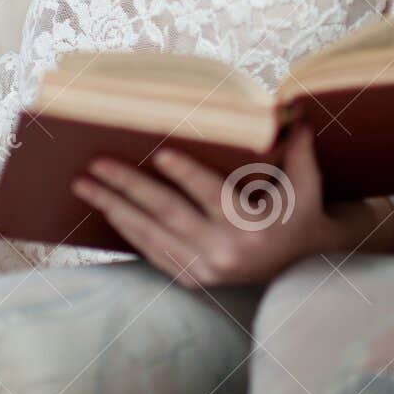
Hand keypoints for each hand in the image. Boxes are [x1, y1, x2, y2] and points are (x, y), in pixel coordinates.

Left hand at [71, 121, 341, 289]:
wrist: (302, 271)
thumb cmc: (302, 217)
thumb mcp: (308, 188)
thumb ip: (302, 153)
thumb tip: (299, 112)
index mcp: (252, 227)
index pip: (212, 195)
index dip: (185, 174)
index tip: (159, 154)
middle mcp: (225, 253)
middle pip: (168, 214)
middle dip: (127, 187)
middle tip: (95, 165)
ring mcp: (206, 270)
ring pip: (151, 236)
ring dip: (114, 209)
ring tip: (85, 186)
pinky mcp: (195, 281)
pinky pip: (154, 254)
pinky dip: (129, 231)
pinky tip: (108, 210)